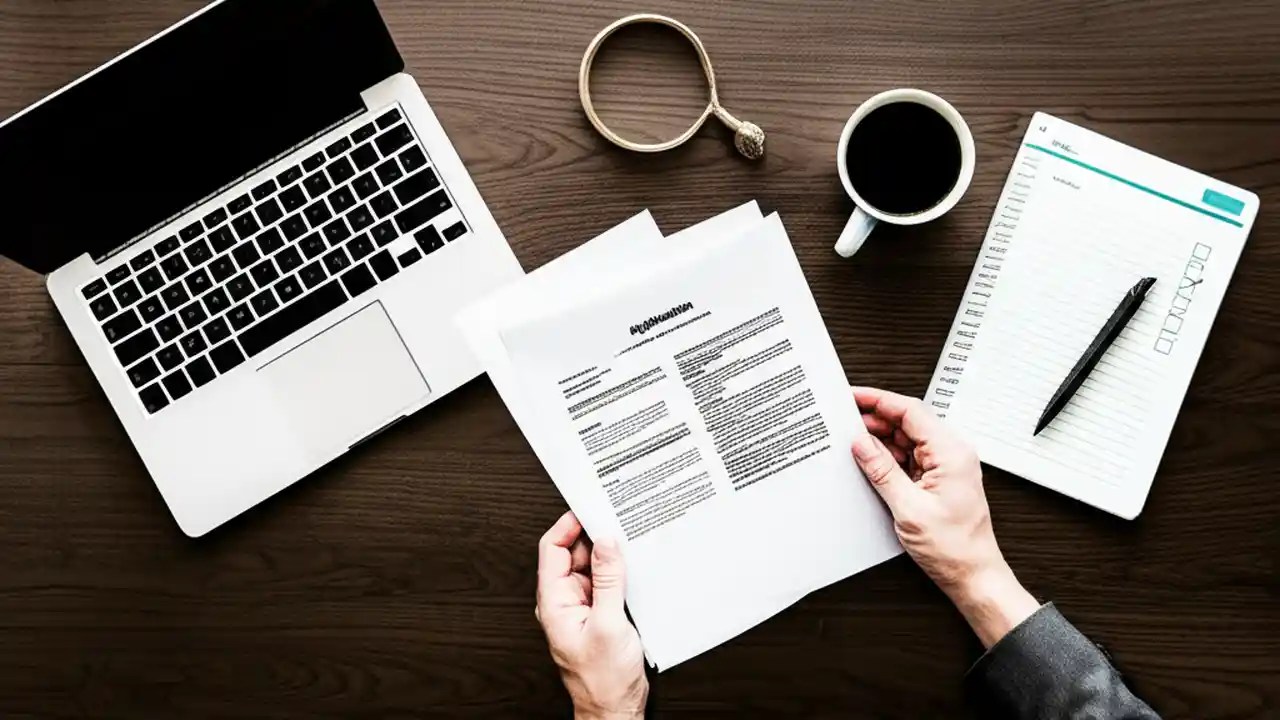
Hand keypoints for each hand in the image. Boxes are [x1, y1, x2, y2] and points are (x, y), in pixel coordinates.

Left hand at [536, 512, 647, 719]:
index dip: (569, 524)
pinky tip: (632, 568)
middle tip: (617, 521)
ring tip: (628, 543)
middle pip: (574, 554)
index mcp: (555, 602)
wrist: (614, 712)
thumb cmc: (604, 681)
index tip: (590, 508)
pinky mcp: (599, 615)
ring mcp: (581, 608)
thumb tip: (605, 542)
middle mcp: (564, 602)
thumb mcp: (609, 624)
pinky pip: (604, 584)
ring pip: (591, 568)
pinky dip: (616, 573)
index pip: (553, 549)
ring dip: (608, 556)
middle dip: (594, 537)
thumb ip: (607, 580)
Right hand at [851, 386, 1039, 647]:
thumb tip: (861, 444)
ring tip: (852, 443)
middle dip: (875, 419)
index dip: (878, 400)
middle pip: (908, 422)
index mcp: (951, 453)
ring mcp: (945, 466)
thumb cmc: (954, 547)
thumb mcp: (908, 508)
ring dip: (880, 440)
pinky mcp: (938, 479)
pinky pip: (909, 458)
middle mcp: (952, 454)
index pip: (910, 411)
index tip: (854, 396)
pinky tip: (869, 462)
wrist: (973, 575)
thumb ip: (882, 471)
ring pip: (906, 439)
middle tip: (844, 421)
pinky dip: (887, 457)